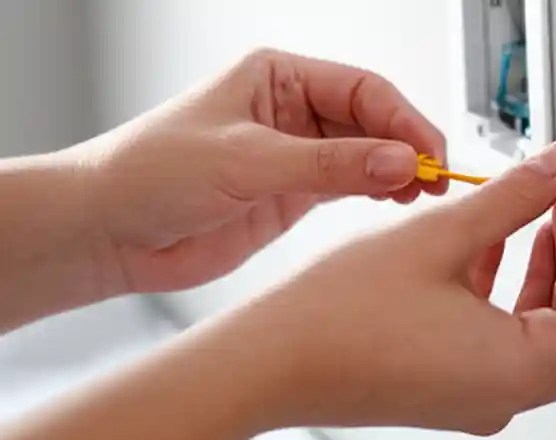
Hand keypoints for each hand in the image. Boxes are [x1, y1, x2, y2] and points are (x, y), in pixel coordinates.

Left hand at [78, 48, 445, 294]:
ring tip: (423, 196)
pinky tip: (397, 205)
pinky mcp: (293, 197)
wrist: (107, 232)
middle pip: (374, 121)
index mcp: (277, 78)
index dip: (403, 120)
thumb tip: (400, 161)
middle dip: (407, 147)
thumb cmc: (149, 173)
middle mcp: (290, 112)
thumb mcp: (246, 161)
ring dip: (398, 174)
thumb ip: (329, 164)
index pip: (362, 90)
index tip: (428, 155)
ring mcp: (295, 156)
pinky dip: (380, 195)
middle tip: (435, 180)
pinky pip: (352, 187)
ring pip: (369, 156)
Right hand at [223, 142, 555, 434]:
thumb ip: (513, 199)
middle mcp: (511, 394)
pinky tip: (495, 245)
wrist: (267, 367)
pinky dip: (519, 296)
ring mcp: (485, 398)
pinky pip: (514, 344)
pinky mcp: (458, 390)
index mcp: (522, 367)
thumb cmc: (335, 321)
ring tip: (542, 217)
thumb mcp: (439, 237)